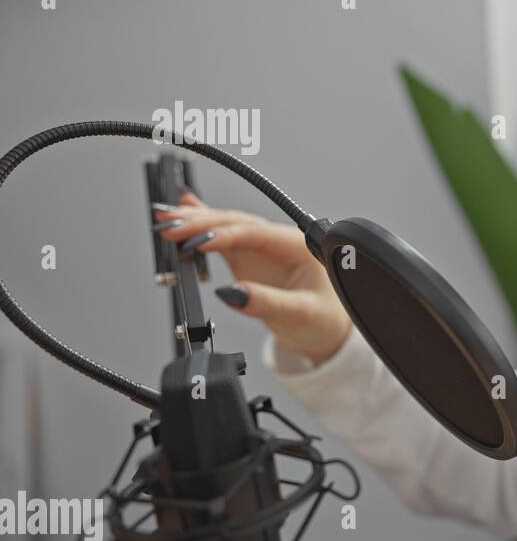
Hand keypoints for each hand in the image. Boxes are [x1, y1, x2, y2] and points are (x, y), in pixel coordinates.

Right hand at [153, 191, 351, 365]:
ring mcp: (262, 249)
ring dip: (195, 221)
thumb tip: (232, 294)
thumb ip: (267, 303)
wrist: (328, 331)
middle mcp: (278, 241)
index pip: (255, 233)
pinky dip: (201, 225)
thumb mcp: (301, 315)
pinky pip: (222, 238)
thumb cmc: (324, 320)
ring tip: (165, 217)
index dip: (224, 235)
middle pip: (236, 223)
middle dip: (201, 222)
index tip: (197, 242)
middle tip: (169, 225)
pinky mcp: (249, 259)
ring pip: (225, 227)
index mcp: (298, 247)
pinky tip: (182, 209)